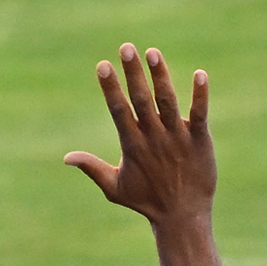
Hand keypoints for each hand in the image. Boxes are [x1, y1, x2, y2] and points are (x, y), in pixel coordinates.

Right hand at [66, 43, 215, 226]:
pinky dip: (200, 95)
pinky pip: (200, 114)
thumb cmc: (147, 202)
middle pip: (142, 100)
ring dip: (161, 77)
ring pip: (168, 101)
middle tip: (127, 48)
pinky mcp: (200, 140)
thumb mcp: (115, 188)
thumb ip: (92, 168)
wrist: (182, 217)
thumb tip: (66, 158)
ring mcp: (178, 138)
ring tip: (153, 53)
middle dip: (133, 74)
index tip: (103, 65)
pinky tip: (200, 74)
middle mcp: (154, 138)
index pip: (119, 110)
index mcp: (133, 145)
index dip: (111, 88)